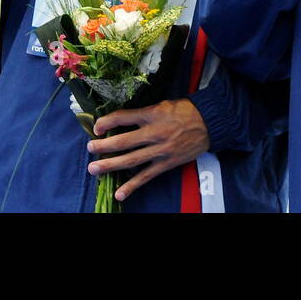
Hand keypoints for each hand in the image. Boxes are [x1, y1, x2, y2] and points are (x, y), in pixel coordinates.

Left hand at [86, 99, 210, 202]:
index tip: (97, 127)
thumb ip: (144, 114)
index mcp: (152, 114)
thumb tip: (122, 121)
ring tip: (94, 169)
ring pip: (131, 160)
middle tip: (90, 148)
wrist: (210, 123)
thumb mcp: (163, 105)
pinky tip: (119, 194)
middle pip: (124, 141)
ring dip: (111, 165)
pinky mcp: (167, 163)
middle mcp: (155, 133)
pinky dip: (132, 186)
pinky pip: (146, 176)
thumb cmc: (185, 111)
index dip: (107, 122)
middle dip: (104, 146)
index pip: (124, 117)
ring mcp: (160, 150)